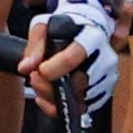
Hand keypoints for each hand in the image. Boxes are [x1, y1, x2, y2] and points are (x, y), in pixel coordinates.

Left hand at [26, 0, 126, 116]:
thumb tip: (24, 68)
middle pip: (80, 82)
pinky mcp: (104, 92)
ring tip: (38, 85)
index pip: (75, 56)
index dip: (54, 68)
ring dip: (54, 98)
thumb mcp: (45, 24)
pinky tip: (46, 99)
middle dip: (52, 86)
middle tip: (34, 78)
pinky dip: (62, 108)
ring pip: (82, 98)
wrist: (88, 26)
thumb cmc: (64, 25)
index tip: (38, 70)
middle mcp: (105, 58)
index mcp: (92, 37)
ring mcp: (107, 77)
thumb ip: (35, 44)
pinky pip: (83, 108)